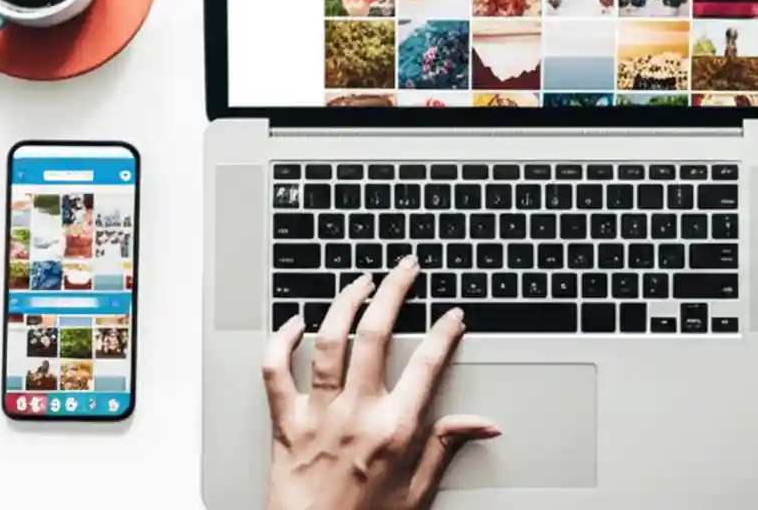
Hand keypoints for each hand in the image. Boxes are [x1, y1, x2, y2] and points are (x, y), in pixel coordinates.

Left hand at [263, 257, 499, 509]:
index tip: (453, 316)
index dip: (444, 333)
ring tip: (361, 282)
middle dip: (395, 291)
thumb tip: (482, 424)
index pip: (427, 364)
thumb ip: (446, 447)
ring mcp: (317, 414)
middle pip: (376, 335)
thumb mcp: (418, 493)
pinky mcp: (284, 422)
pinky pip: (275, 371)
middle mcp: (355, 413)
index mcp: (394, 430)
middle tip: (406, 269)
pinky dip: (281, 341)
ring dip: (345, 303)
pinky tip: (294, 323)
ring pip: (329, 341)